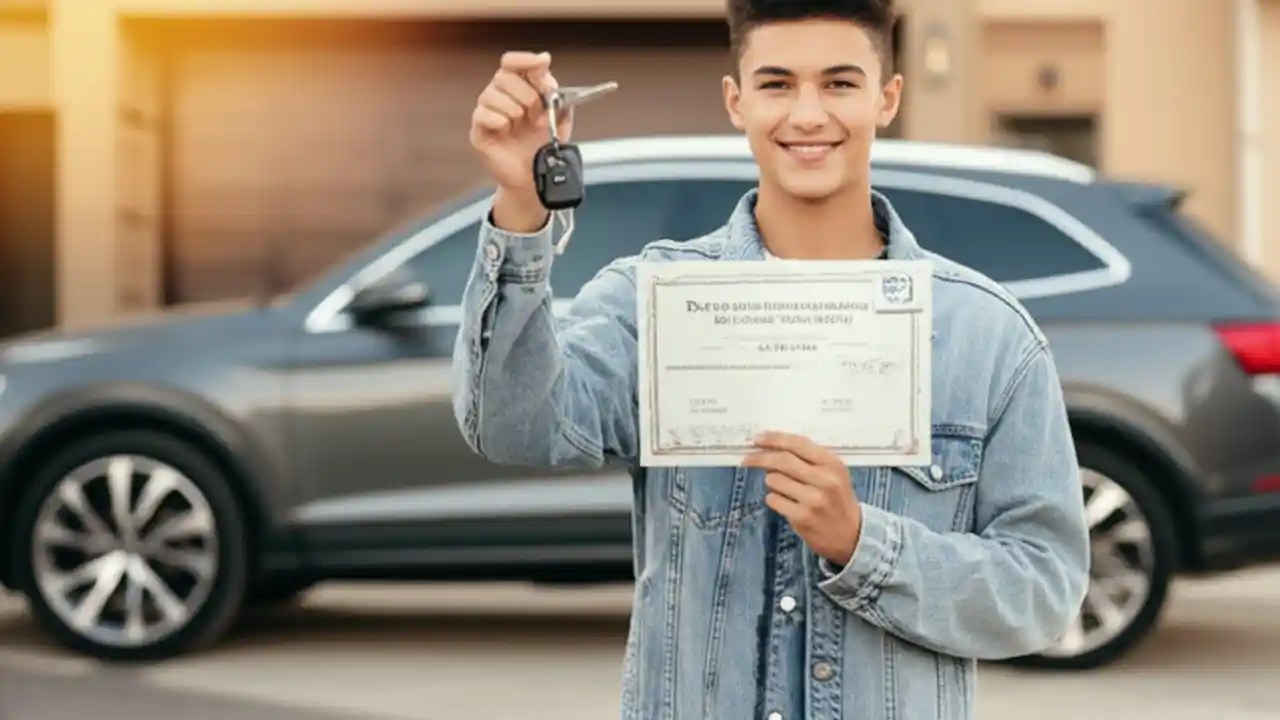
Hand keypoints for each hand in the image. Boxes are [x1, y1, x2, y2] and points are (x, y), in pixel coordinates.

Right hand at [469, 51, 573, 230]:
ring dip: (514, 110)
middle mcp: (499, 96)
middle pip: (504, 76)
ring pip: (492, 94)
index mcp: (518, 88)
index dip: (525, 59)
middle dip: (527, 95)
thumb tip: (544, 60)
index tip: (543, 63)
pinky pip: (483, 114)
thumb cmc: (545, 145)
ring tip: (523, 126)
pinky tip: (507, 131)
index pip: (512, 62)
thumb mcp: (560, 115)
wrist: (537, 176)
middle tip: (537, 114)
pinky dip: (500, 121)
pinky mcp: (478, 131)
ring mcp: (486, 112)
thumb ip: (553, 88)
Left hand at [742, 431, 862, 566]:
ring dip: (771, 482)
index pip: (798, 443)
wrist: (851, 535)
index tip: (757, 438)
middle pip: (782, 460)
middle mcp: (825, 480)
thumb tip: (771, 446)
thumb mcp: (833, 473)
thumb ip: (808, 459)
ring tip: (784, 488)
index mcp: (832, 464)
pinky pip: (774, 500)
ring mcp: (813, 499)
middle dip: (760, 457)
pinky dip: (774, 499)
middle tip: (747, 459)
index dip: (774, 439)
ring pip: (774, 480)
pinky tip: (787, 503)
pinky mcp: (802, 517)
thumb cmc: (837, 499)